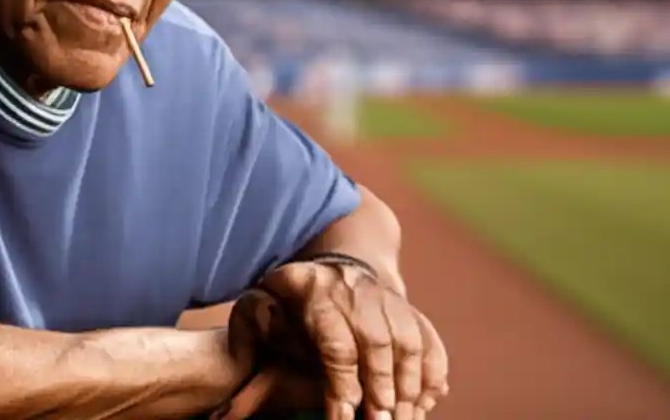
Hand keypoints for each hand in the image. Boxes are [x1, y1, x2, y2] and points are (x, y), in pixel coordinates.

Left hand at [230, 261, 449, 419]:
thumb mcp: (258, 304)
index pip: (335, 344)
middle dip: (382, 389)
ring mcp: (388, 299)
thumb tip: (236, 369)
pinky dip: (433, 370)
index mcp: (317, 293)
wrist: (333, 265)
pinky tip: (430, 400)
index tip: (343, 417)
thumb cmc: (288, 298)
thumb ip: (247, 332)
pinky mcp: (409, 310)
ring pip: (409, 344)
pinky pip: (430, 340)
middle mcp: (358, 293)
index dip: (342, 384)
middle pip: (378, 344)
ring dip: (410, 387)